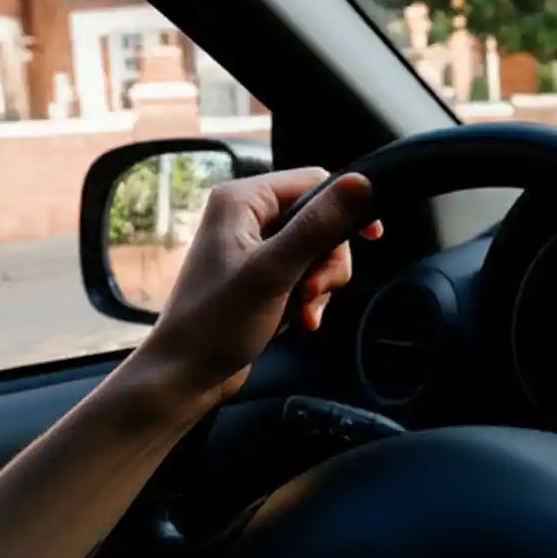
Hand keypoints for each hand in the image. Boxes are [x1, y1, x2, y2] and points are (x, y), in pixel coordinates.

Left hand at [134, 168, 381, 403]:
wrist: (185, 375)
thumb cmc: (217, 323)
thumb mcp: (274, 272)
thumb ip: (318, 226)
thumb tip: (363, 183)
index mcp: (242, 200)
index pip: (314, 182)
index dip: (345, 208)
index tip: (371, 238)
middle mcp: (246, 215)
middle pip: (320, 220)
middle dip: (328, 260)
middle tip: (314, 290)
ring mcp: (253, 247)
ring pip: (317, 250)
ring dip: (321, 284)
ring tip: (304, 310)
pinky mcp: (260, 275)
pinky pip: (304, 273)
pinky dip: (309, 297)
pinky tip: (300, 319)